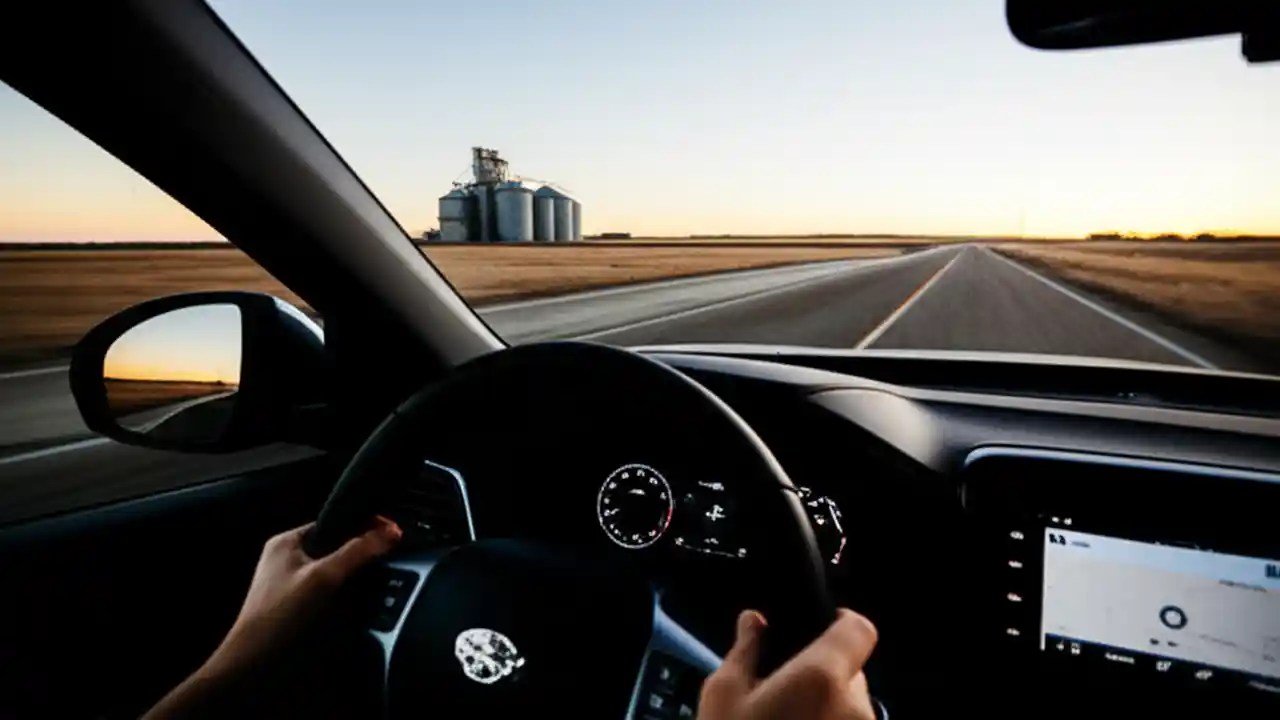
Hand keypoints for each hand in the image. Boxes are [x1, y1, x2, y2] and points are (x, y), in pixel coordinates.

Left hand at [204, 517, 402, 675]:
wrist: (254, 662)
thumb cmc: (282, 614)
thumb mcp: (324, 577)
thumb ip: (357, 551)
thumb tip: (392, 531)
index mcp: (287, 541)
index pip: (334, 523)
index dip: (362, 526)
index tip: (391, 534)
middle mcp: (286, 558)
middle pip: (335, 546)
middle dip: (360, 552)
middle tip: (388, 559)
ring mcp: (289, 582)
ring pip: (333, 569)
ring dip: (353, 574)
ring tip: (378, 580)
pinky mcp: (294, 605)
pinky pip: (327, 590)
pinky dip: (343, 593)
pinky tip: (358, 602)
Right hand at [700, 609, 878, 719]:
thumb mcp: (723, 695)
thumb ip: (744, 651)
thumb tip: (752, 621)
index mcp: (822, 678)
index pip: (858, 629)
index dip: (842, 621)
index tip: (820, 624)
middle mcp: (854, 708)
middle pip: (850, 669)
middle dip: (822, 671)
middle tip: (783, 687)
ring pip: (849, 704)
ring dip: (825, 703)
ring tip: (786, 716)